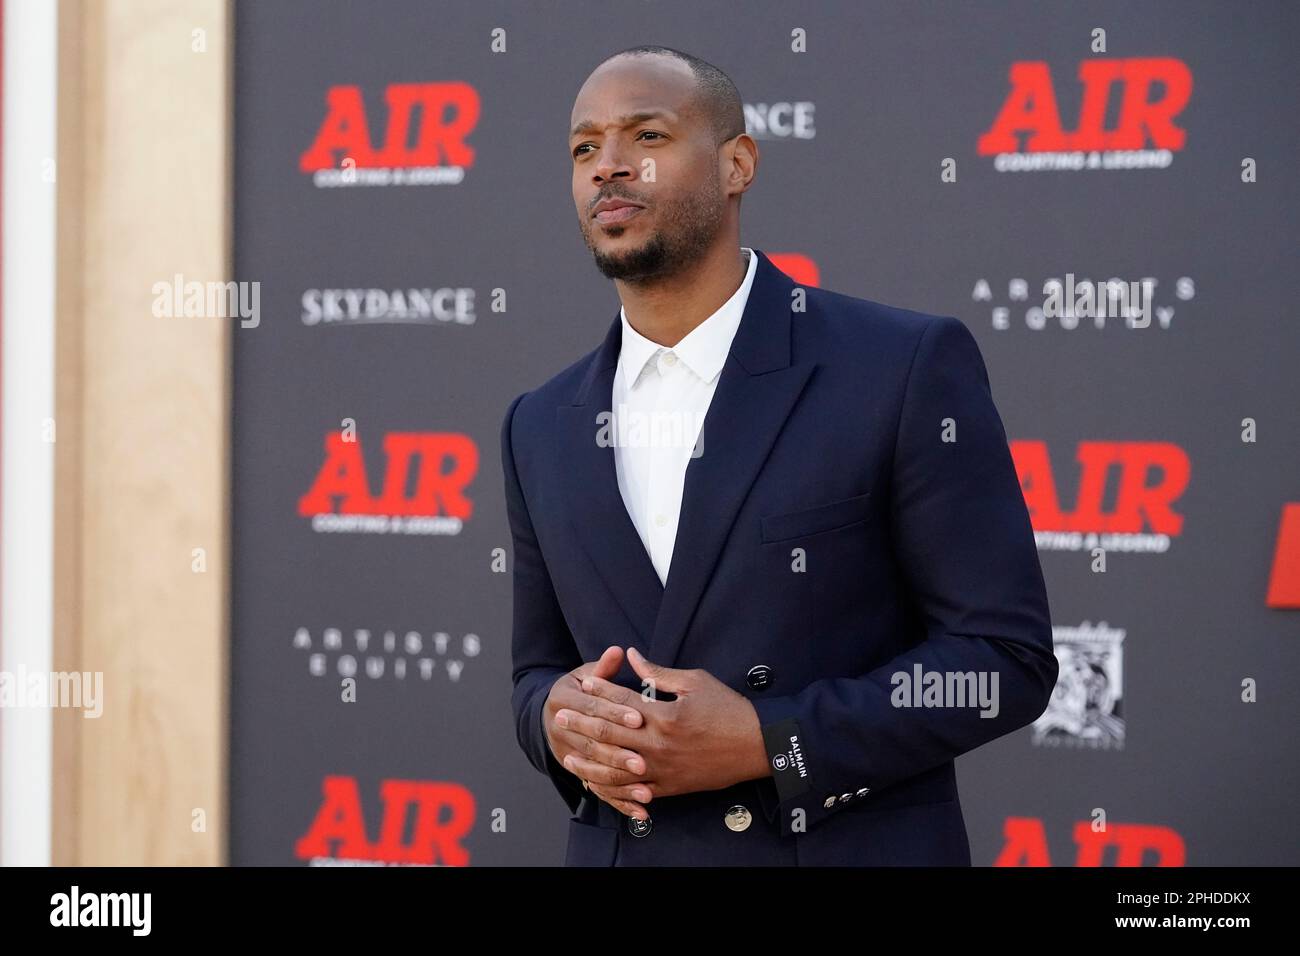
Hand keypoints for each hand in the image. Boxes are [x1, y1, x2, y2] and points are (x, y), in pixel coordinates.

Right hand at [542, 646, 652, 819]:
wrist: (552, 712)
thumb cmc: (580, 689)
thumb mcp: (586, 674)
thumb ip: (604, 668)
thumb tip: (619, 651)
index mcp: (562, 700)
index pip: (592, 709)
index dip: (615, 713)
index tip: (639, 718)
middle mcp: (560, 730)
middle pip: (593, 744)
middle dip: (618, 754)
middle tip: (643, 761)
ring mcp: (567, 754)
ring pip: (595, 771)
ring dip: (620, 782)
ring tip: (647, 789)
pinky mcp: (579, 772)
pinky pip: (600, 790)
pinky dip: (621, 802)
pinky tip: (641, 810)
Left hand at [566, 646, 768, 802]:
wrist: (758, 746)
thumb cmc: (729, 710)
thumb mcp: (696, 681)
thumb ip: (659, 673)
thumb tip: (632, 656)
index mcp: (664, 715)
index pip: (622, 700)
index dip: (600, 690)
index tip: (582, 683)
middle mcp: (659, 744)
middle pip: (610, 733)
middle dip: (582, 724)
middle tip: (560, 717)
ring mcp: (663, 769)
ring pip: (616, 767)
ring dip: (589, 760)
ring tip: (568, 754)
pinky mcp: (670, 787)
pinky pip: (633, 789)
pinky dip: (612, 786)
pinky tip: (596, 782)